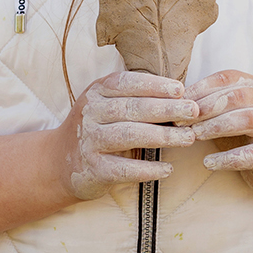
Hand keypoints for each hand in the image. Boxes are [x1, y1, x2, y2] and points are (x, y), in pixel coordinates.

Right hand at [59, 70, 198, 200]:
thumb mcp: (108, 106)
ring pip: (130, 135)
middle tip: (194, 112)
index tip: (181, 90)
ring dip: (163, 136)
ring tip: (189, 138)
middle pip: (132, 108)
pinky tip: (168, 169)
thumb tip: (181, 97)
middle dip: (166, 109)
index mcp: (96, 92)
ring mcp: (89, 141)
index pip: (127, 83)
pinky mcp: (93, 168)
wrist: (58, 163)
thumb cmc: (97, 129)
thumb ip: (135, 99)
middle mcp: (90, 113)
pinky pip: (124, 168)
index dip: (155, 85)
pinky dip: (148, 169)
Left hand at [181, 70, 252, 196]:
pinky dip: (229, 158)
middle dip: (206, 108)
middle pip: (237, 97)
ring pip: (249, 119)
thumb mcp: (227, 113)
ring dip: (217, 126)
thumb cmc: (245, 134)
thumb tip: (169, 101)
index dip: (200, 88)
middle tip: (181, 121)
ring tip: (194, 136)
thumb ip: (206, 104)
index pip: (226, 78)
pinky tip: (208, 162)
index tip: (176, 102)